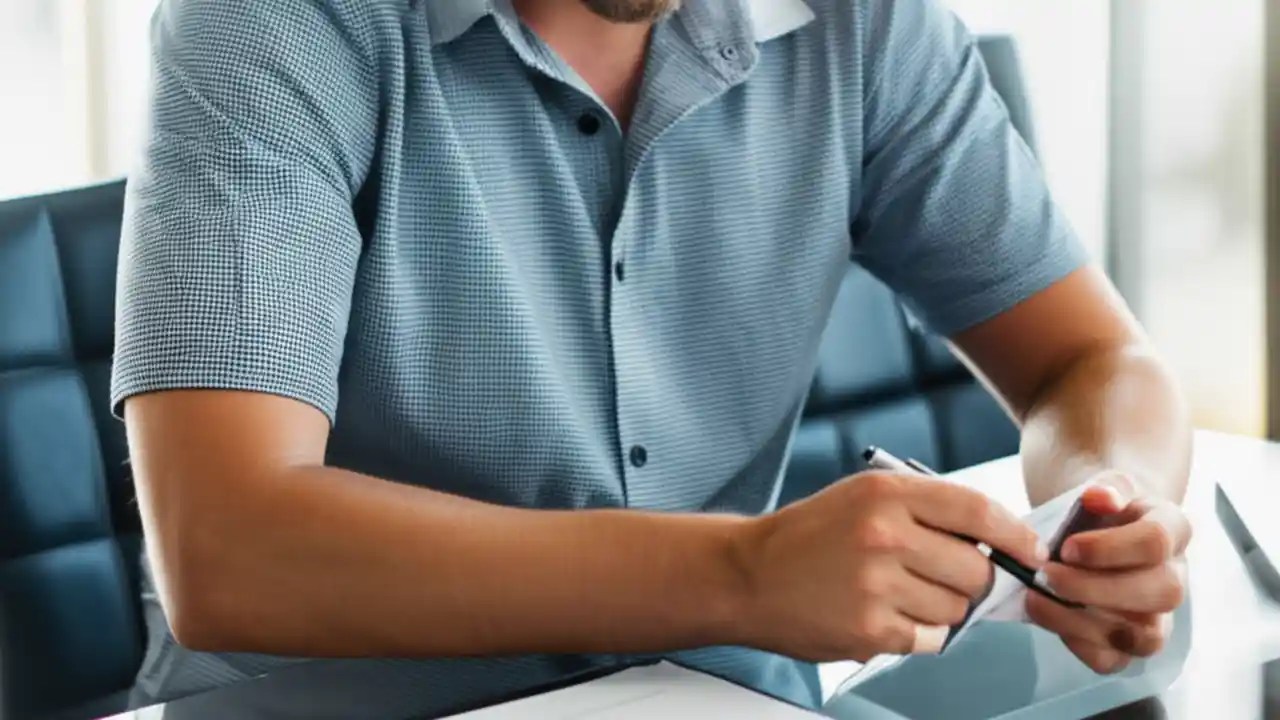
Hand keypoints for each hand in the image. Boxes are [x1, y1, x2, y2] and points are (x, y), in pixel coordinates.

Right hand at [740, 471, 1045, 662]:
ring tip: (898, 594)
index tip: (1031, 549)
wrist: (748, 575)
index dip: (1014, 533)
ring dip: (942, 609)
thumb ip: (927, 510)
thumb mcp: (864, 497)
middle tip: (937, 576)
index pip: (976, 510)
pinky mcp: (870, 630)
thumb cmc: (811, 536)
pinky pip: (931, 639)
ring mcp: (877, 586)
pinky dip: (919, 633)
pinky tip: (884, 614)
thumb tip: (997, 541)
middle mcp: (884, 535)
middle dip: (969, 579)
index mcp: (886, 494)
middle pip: (975, 569)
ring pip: (958, 609)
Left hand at [1025, 480, 1191, 672]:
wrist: (1095, 527)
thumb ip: (1105, 487)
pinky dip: (1078, 644)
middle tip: (1046, 575)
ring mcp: (1158, 615)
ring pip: (1143, 637)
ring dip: (1082, 621)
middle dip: (1095, 588)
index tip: (1066, 546)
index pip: (1156, 542)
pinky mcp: (1129, 642)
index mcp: (1172, 529)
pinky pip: (1115, 661)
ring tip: (1036, 598)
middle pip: (1160, 593)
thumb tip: (1100, 496)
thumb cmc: (1100, 507)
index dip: (1109, 548)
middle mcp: (1174, 576)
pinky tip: (1048, 616)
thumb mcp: (1103, 486)